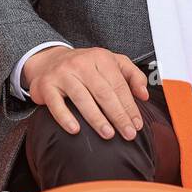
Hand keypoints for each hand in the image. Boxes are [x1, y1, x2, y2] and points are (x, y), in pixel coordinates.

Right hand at [23, 46, 148, 140]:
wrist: (48, 59)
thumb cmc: (84, 65)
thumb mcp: (111, 62)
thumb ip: (132, 75)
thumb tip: (144, 94)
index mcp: (100, 58)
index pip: (119, 85)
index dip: (130, 106)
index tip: (137, 124)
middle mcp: (81, 64)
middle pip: (103, 92)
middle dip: (118, 115)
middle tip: (128, 133)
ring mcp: (63, 74)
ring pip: (82, 98)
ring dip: (97, 118)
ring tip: (108, 134)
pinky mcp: (46, 86)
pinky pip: (56, 104)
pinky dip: (65, 118)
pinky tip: (75, 130)